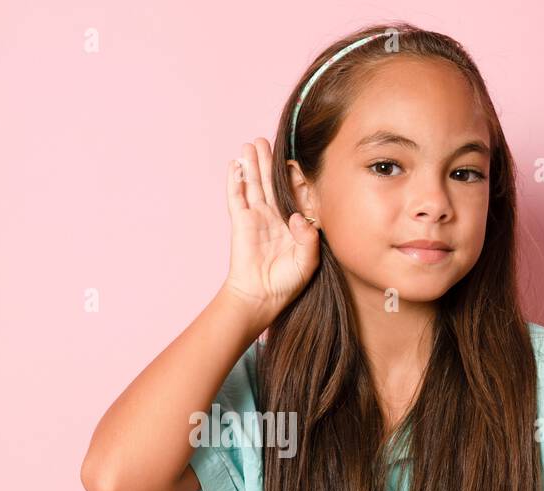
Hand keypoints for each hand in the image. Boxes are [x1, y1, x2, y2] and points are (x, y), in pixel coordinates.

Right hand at [221, 137, 320, 334]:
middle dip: (268, 161)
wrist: (261, 297)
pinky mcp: (240, 222)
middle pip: (271, 182)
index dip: (294, 177)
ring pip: (253, 184)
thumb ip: (309, 238)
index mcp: (294, 223)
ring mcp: (256, 217)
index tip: (295, 163)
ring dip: (252, 164)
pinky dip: (234, 181)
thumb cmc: (286, 283)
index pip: (295, 193)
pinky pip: (236, 197)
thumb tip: (297, 216)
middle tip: (265, 140)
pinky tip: (234, 165)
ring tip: (250, 144)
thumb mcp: (308, 262)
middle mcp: (275, 216)